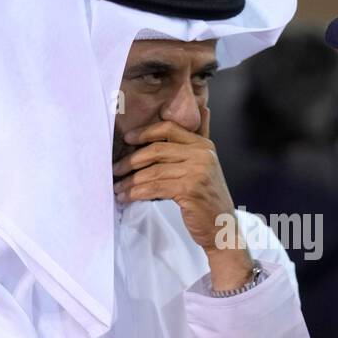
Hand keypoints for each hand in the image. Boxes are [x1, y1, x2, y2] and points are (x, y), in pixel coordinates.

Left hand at [114, 120, 238, 252]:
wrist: (222, 228)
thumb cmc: (208, 199)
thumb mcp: (205, 165)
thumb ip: (199, 140)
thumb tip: (203, 109)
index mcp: (203, 145)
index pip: (168, 128)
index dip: (145, 132)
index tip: (127, 139)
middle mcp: (202, 154)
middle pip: (157, 150)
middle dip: (131, 160)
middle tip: (115, 169)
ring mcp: (197, 171)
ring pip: (153, 171)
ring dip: (131, 180)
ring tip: (118, 187)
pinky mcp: (189, 190)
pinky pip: (155, 187)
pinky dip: (137, 192)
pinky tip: (127, 197)